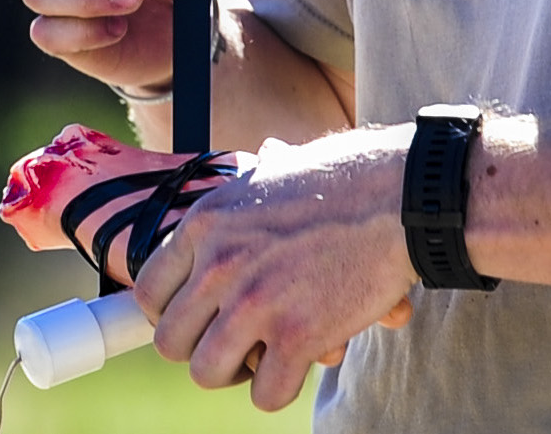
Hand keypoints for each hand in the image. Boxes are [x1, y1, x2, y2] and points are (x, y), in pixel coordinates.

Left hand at [132, 127, 417, 411]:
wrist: (401, 195)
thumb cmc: (347, 176)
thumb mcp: (280, 169)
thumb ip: (255, 179)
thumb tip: (263, 156)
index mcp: (207, 222)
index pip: (149, 291)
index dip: (170, 314)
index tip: (197, 319)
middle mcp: (220, 262)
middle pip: (171, 341)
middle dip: (201, 348)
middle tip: (236, 340)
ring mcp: (256, 301)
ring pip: (208, 373)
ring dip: (236, 372)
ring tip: (266, 353)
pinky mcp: (298, 335)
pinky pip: (265, 393)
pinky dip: (281, 388)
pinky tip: (302, 361)